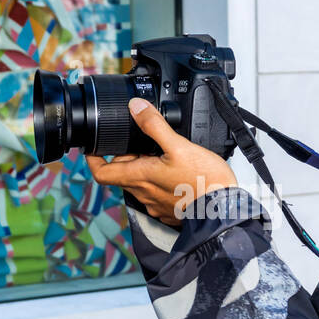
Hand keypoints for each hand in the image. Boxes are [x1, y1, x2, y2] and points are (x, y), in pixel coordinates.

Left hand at [85, 98, 238, 226]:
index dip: (93, 159)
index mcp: (140, 177)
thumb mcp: (178, 145)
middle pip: (121, 174)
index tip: (95, 147)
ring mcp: (155, 205)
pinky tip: (174, 173)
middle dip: (127, 157)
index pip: (101, 172)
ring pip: (138, 184)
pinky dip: (158, 182)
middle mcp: (143, 194)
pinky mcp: (168, 211)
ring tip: (162, 155)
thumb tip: (136, 107)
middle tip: (143, 144)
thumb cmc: (204, 180)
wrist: (224, 209)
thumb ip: (154, 125)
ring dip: (143, 169)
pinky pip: (155, 195)